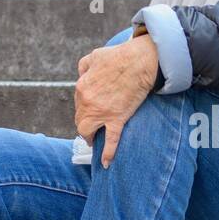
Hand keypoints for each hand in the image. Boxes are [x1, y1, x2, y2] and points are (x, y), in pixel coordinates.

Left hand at [75, 34, 159, 166]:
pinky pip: (111, 140)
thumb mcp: (94, 56)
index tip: (90, 109)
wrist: (140, 61)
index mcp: (81, 86)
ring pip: (87, 131)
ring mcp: (102, 112)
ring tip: (93, 140)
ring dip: (89, 136)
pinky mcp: (118, 118)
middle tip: (91, 125)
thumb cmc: (119, 56)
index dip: (84, 107)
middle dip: (84, 123)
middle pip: (80, 119)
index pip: (78, 103)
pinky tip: (106, 163)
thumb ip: (84, 67)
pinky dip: (108, 153)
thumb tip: (82, 75)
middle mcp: (87, 102)